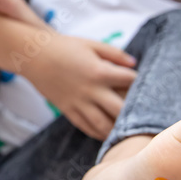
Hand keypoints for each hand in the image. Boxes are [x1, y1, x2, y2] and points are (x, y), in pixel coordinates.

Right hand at [20, 33, 137, 140]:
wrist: (34, 55)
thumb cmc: (64, 47)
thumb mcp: (92, 45)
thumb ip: (115, 54)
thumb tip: (135, 64)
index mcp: (99, 71)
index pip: (129, 81)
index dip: (140, 82)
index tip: (147, 85)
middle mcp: (91, 90)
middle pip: (120, 109)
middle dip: (134, 113)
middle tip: (145, 116)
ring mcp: (79, 103)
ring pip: (103, 124)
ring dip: (117, 129)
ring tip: (128, 132)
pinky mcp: (68, 110)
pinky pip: (85, 126)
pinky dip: (98, 133)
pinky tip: (107, 134)